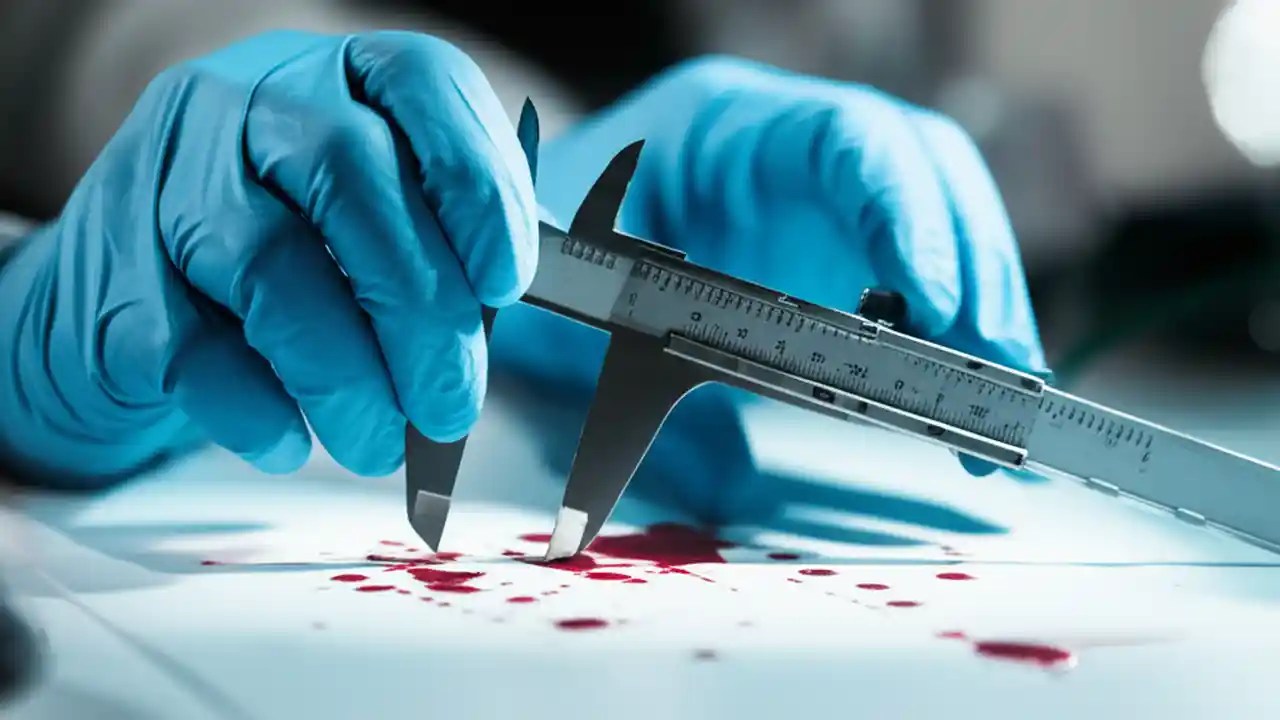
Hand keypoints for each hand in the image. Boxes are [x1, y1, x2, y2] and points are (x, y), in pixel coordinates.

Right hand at [0, 30, 536, 485]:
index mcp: (340, 76)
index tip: (507, 283)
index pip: (423, 85)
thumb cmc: (291, 255)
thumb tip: (518, 313)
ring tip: (376, 442)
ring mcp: (169, 176)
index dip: (478, 186)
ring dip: (343, 378)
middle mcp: (249, 101)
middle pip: (349, 178)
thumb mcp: (375, 217)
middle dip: (420, 311)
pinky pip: (189, 345)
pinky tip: (288, 442)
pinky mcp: (113, 270)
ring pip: (269, 267)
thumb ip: (448, 246)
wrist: (123, 285)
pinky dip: (254, 409)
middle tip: (450, 403)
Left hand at [491, 56, 1049, 523]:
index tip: (934, 299)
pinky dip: (951, 328)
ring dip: (979, 304)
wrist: (539, 246)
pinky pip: (919, 269)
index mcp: (726, 124)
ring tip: (994, 397)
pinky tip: (959, 393)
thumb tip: (730, 484)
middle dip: (969, 265)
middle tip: (994, 364)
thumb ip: (636, 367)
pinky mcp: (840, 238)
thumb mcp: (578, 308)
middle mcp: (791, 143)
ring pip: (937, 219)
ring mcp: (824, 188)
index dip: (903, 210)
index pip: (844, 138)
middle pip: (920, 172)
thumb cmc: (553, 261)